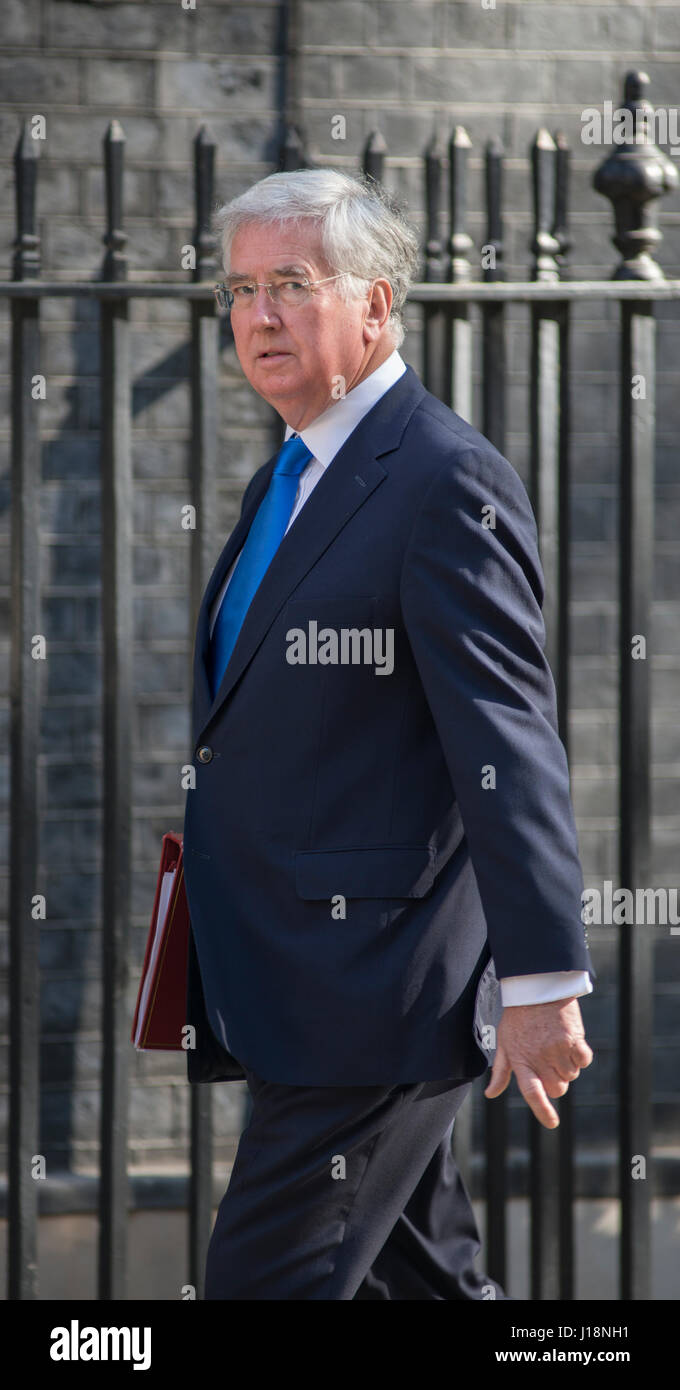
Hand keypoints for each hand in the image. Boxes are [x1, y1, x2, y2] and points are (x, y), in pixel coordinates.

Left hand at [484, 997, 592, 1128]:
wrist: (536, 987)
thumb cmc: (518, 1017)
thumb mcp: (504, 1042)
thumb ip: (501, 1071)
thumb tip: (490, 1094)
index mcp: (521, 1061)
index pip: (532, 1094)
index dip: (543, 1111)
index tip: (552, 1123)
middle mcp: (540, 1058)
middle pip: (557, 1089)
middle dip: (556, 1083)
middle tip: (550, 1064)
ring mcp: (557, 1049)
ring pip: (571, 1075)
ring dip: (568, 1068)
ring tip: (557, 1048)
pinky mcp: (573, 1038)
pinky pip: (584, 1060)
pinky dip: (581, 1057)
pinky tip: (573, 1046)